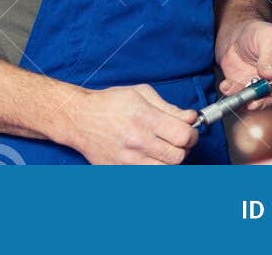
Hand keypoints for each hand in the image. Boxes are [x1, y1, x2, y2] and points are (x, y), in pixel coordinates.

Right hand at [63, 83, 198, 164]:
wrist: (79, 118)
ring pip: (166, 170)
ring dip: (169, 161)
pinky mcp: (120, 171)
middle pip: (178, 156)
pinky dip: (154, 169)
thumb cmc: (109, 104)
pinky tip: (149, 158)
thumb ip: (170, 108)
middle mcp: (137, 140)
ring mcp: (128, 159)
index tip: (188, 132)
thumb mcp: (141, 94)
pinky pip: (149, 177)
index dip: (192, 134)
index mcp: (143, 116)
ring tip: (161, 149)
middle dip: (182, 148)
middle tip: (175, 141)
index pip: (183, 136)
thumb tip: (192, 118)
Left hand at [215, 19, 271, 110]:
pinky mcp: (245, 88)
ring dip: (247, 99)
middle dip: (264, 99)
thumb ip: (270, 55)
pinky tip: (226, 86)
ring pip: (258, 99)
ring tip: (237, 93)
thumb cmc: (257, 32)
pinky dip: (233, 94)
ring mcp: (262, 86)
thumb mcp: (267, 37)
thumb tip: (271, 74)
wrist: (235, 33)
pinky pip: (241, 96)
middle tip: (254, 100)